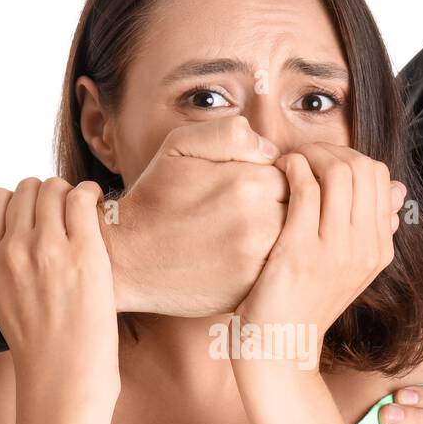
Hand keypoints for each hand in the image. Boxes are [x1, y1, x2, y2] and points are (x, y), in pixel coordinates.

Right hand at [0, 177, 118, 409]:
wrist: (63, 378)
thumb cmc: (43, 347)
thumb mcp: (4, 301)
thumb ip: (7, 265)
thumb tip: (26, 234)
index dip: (21, 200)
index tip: (40, 215)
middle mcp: (13, 250)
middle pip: (28, 188)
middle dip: (48, 195)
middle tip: (68, 215)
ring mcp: (47, 249)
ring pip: (54, 188)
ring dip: (70, 194)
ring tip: (85, 212)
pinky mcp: (83, 253)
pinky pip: (82, 198)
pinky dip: (91, 194)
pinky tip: (99, 207)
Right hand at [105, 115, 288, 314]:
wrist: (125, 258)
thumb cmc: (155, 198)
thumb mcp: (181, 146)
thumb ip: (230, 134)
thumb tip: (270, 150)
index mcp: (249, 183)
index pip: (292, 174)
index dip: (272, 179)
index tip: (250, 188)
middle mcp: (259, 223)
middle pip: (297, 209)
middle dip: (278, 208)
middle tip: (245, 214)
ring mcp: (256, 261)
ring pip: (291, 241)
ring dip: (277, 238)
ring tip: (242, 235)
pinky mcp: (249, 290)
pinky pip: (276, 271)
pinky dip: (265, 265)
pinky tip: (238, 258)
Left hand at [234, 143, 405, 356]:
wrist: (278, 349)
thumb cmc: (303, 303)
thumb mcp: (348, 269)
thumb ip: (371, 229)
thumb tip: (397, 191)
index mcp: (379, 250)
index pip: (381, 178)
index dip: (351, 157)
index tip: (323, 162)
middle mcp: (365, 249)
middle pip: (363, 168)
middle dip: (330, 149)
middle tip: (304, 156)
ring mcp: (335, 251)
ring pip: (338, 171)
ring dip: (310, 154)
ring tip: (291, 163)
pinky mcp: (301, 252)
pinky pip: (305, 188)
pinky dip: (292, 168)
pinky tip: (279, 174)